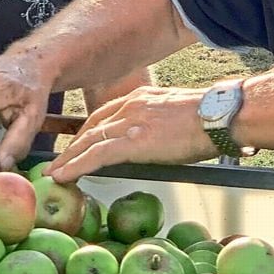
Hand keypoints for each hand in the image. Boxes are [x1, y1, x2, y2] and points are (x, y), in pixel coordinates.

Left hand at [45, 86, 217, 181]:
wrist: (219, 116)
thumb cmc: (210, 118)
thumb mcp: (176, 112)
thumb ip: (159, 121)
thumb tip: (158, 137)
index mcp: (141, 98)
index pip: (104, 114)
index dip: (87, 131)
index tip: (78, 143)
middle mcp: (130, 106)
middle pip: (91, 127)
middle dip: (73, 145)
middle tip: (58, 161)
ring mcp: (130, 123)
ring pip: (89, 141)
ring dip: (68, 158)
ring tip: (54, 172)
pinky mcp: (133, 142)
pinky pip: (97, 155)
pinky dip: (76, 166)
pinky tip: (64, 176)